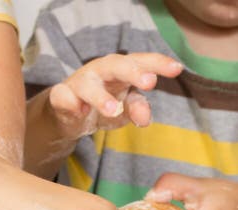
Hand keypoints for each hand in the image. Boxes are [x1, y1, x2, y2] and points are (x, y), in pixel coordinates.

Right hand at [49, 53, 182, 140]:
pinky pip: (63, 96)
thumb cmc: (102, 104)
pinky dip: (71, 102)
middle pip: (116, 64)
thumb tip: (146, 119)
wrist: (68, 114)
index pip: (141, 61)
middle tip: (150, 82)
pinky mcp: (61, 96)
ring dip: (101, 96)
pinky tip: (80, 111)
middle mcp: (100, 71)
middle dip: (133, 72)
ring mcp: (79, 82)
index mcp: (121, 70)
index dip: (158, 63)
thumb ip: (137, 109)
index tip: (177, 69)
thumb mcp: (124, 109)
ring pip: (88, 84)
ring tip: (113, 109)